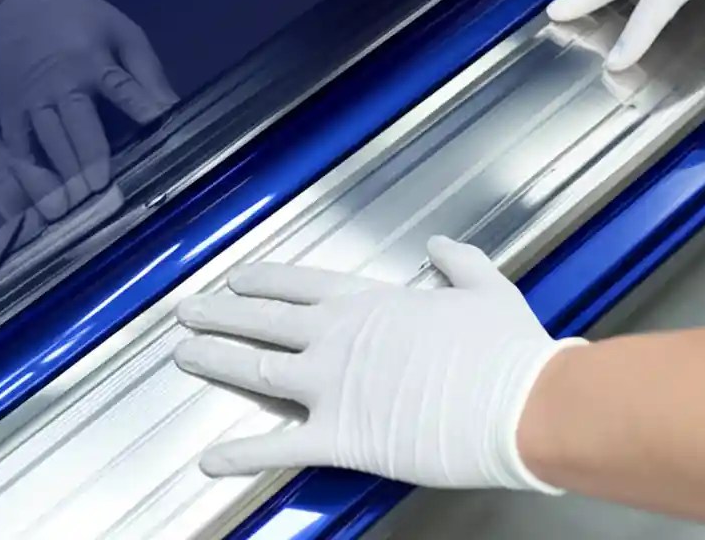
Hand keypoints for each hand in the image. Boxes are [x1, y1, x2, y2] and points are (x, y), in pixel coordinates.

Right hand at [0, 0, 177, 201]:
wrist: (20, 1)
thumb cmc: (83, 19)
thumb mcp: (123, 33)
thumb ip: (147, 73)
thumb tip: (174, 110)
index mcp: (93, 61)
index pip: (122, 91)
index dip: (142, 113)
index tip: (157, 140)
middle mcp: (60, 85)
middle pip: (77, 128)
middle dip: (90, 164)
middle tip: (104, 197)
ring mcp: (29, 101)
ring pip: (46, 143)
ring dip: (60, 178)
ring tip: (72, 210)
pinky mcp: (7, 112)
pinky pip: (17, 149)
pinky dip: (27, 176)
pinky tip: (38, 201)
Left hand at [172, 236, 582, 490]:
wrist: (519, 403)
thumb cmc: (505, 351)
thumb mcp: (486, 288)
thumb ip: (458, 263)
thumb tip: (443, 246)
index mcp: (371, 303)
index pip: (300, 285)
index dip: (262, 282)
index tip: (236, 280)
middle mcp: (340, 339)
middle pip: (265, 322)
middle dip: (221, 315)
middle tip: (188, 312)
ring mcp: (334, 387)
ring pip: (258, 371)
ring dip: (217, 362)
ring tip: (185, 356)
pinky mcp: (342, 437)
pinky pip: (280, 446)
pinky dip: (241, 454)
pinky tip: (210, 459)